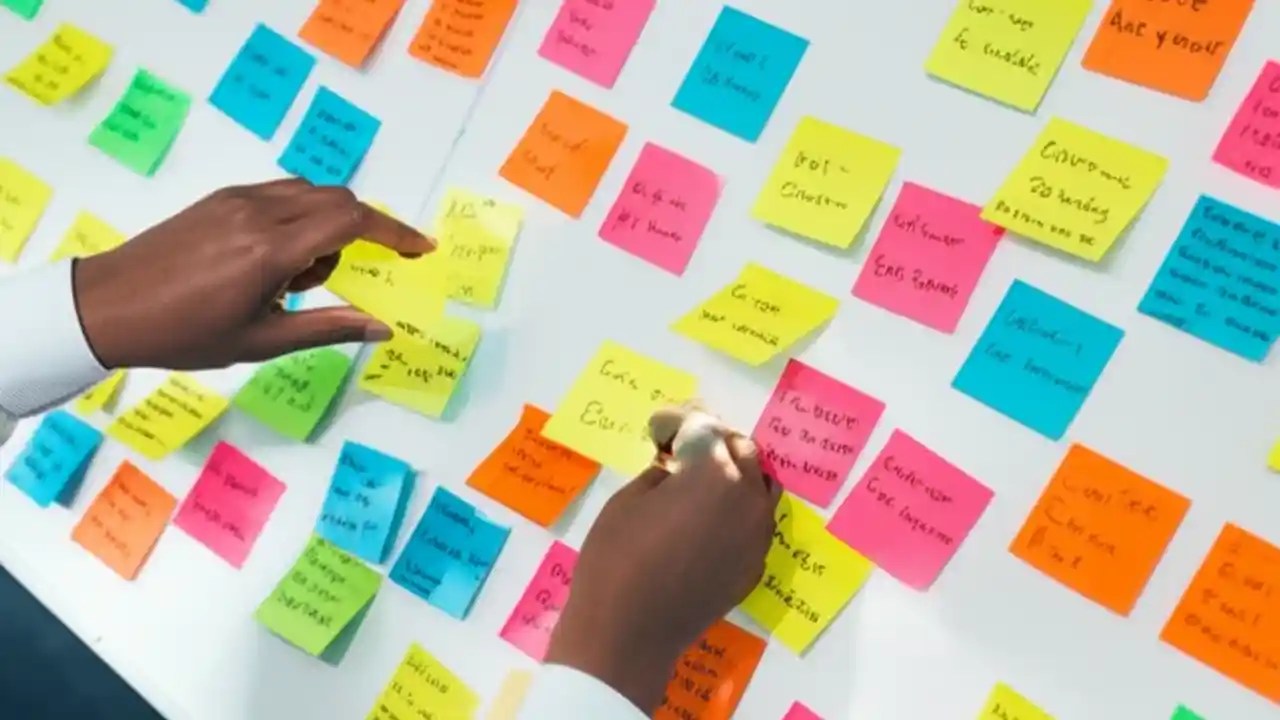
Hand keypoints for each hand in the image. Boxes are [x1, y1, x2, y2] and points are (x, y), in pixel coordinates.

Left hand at [73, 178, 434, 369]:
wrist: (109, 307)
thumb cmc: (183, 334)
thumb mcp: (261, 340)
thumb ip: (328, 328)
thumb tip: (382, 327)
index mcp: (270, 250)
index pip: (352, 222)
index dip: (395, 233)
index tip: (420, 249)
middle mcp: (258, 213)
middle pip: (338, 200)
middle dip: (359, 233)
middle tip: (332, 282)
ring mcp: (237, 200)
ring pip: (310, 194)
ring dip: (325, 226)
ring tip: (292, 279)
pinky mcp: (221, 199)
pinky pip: (280, 195)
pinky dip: (298, 219)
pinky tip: (271, 262)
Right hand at [546, 418, 779, 713]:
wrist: (628, 632)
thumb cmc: (617, 558)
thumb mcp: (629, 500)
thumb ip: (661, 473)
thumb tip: (675, 467)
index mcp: (716, 473)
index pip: (704, 427)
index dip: (676, 422)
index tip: (657, 429)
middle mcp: (748, 499)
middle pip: (741, 450)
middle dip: (711, 442)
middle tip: (678, 448)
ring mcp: (757, 536)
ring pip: (759, 485)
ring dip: (733, 474)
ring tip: (699, 481)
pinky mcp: (753, 566)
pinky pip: (754, 523)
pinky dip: (736, 511)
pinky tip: (706, 520)